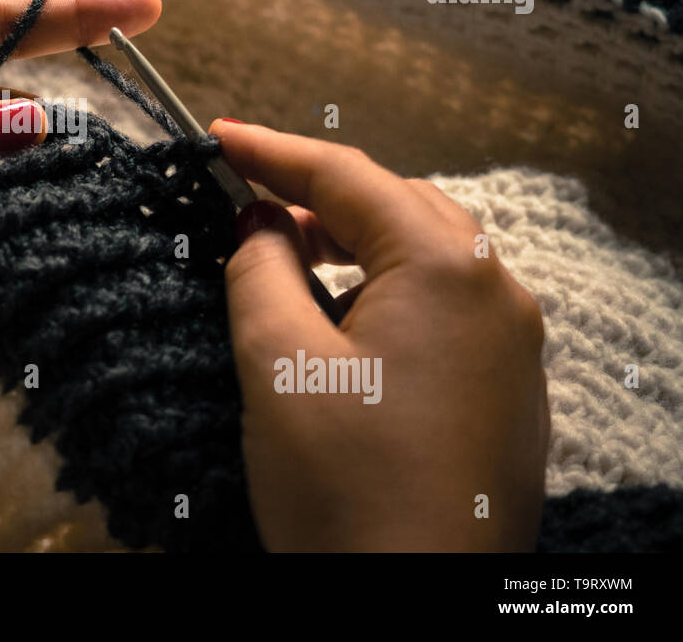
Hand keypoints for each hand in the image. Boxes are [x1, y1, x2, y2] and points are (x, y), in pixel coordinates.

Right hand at [210, 121, 548, 550]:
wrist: (414, 607)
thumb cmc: (343, 486)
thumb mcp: (276, 362)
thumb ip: (260, 268)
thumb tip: (257, 220)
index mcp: (445, 268)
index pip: (348, 177)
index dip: (272, 152)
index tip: (216, 136)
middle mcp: (498, 292)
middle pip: (397, 207)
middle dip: (318, 197)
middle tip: (245, 202)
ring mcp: (514, 346)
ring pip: (426, 257)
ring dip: (353, 245)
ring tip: (287, 259)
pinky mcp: (509, 393)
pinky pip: (445, 309)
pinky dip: (386, 292)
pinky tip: (342, 323)